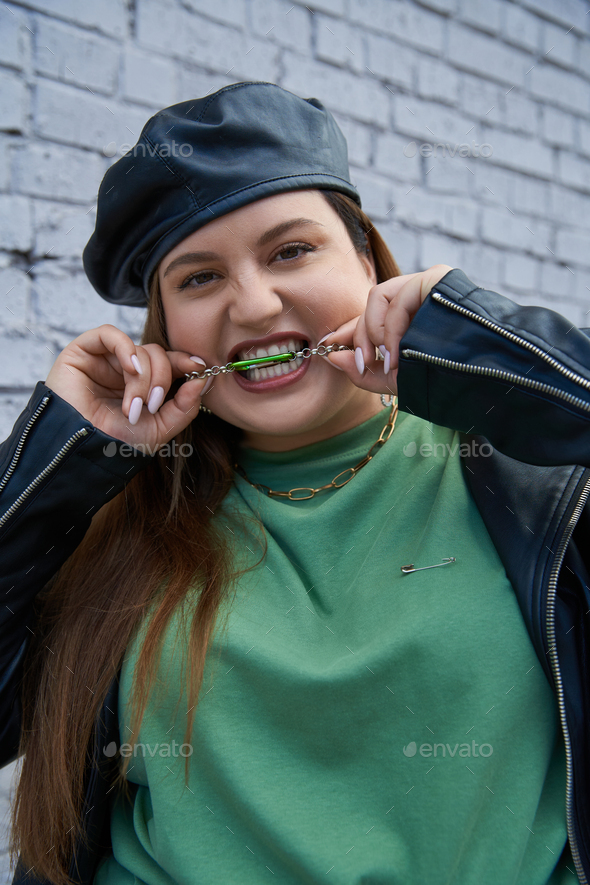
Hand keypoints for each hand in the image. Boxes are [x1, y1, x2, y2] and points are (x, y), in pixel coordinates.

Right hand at [44, 324, 209, 449]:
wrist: (81, 450)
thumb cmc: (116, 442)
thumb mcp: (160, 428)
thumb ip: (185, 406)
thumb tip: (205, 378)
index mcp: (144, 384)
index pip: (170, 363)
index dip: (185, 362)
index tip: (200, 367)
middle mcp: (126, 369)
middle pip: (158, 354)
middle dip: (162, 379)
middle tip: (153, 404)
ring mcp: (106, 359)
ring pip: (139, 349)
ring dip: (143, 378)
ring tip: (134, 405)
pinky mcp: (83, 351)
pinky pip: (110, 334)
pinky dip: (126, 347)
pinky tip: (130, 368)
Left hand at [321, 265, 453, 395]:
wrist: (486, 373)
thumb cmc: (447, 379)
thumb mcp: (399, 381)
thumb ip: (365, 372)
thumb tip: (332, 357)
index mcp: (412, 318)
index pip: (371, 316)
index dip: (347, 331)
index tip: (328, 347)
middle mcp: (418, 298)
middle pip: (370, 308)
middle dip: (359, 338)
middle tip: (363, 364)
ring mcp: (426, 285)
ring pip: (377, 296)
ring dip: (373, 333)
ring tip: (387, 360)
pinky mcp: (434, 277)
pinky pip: (395, 296)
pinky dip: (389, 327)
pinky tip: (396, 350)